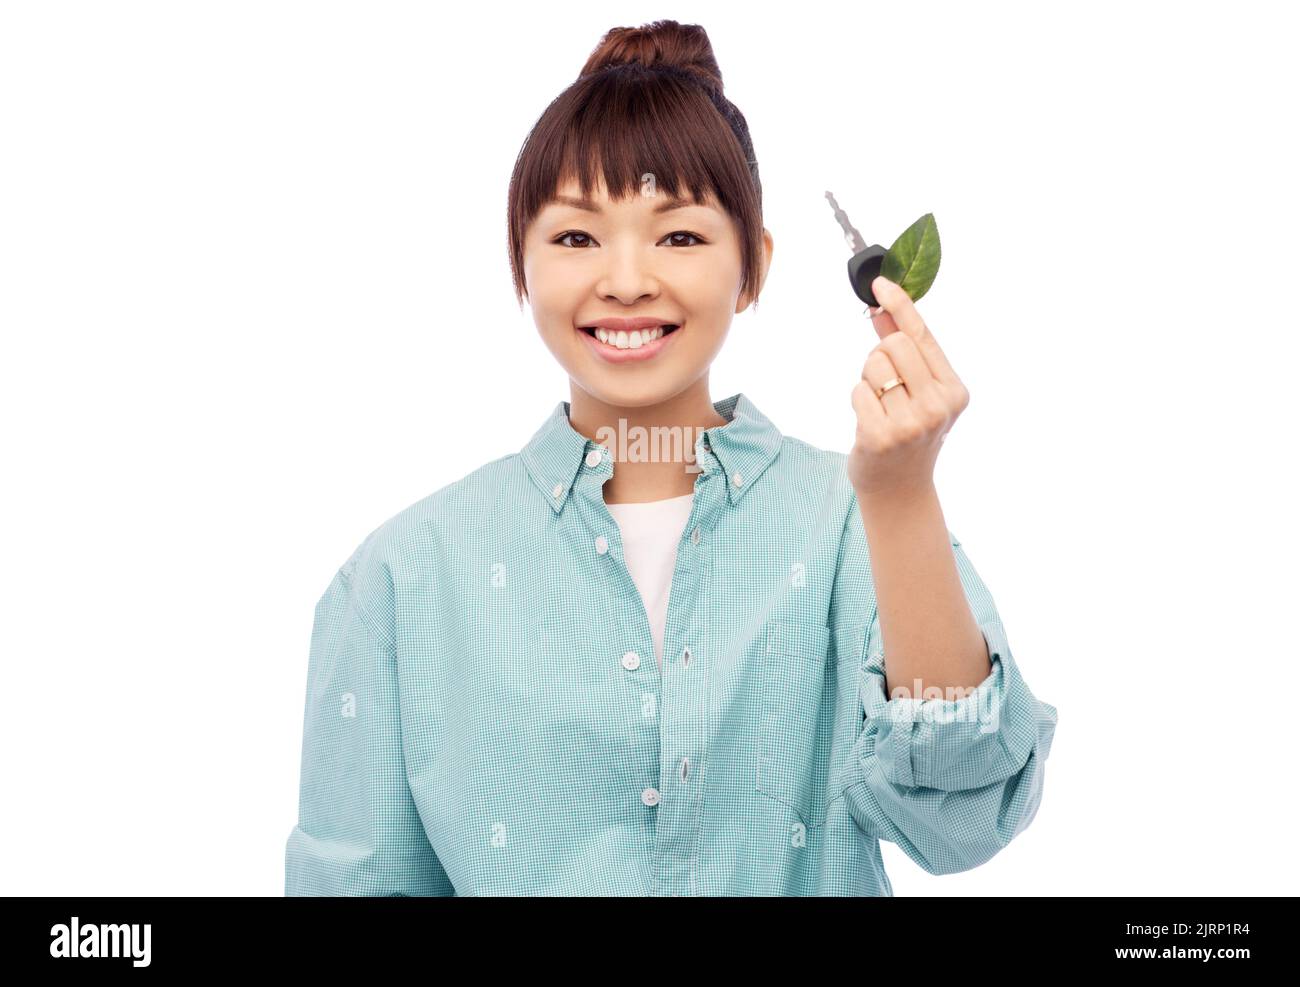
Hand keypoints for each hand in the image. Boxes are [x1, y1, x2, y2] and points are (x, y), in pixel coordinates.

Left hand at [848, 275, 969, 502]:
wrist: (900, 489)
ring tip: (880, 407)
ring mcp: (912, 423)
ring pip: (873, 366)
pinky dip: (859, 402)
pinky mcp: (882, 436)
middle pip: (893, 344)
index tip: (880, 283)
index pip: (923, 336)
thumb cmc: (908, 435)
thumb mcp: (919, 394)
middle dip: (880, 357)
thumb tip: (882, 308)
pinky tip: (870, 423)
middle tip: (886, 387)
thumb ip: (905, 352)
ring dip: (869, 381)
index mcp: (954, 391)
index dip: (900, 305)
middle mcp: (938, 405)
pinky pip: (858, 391)